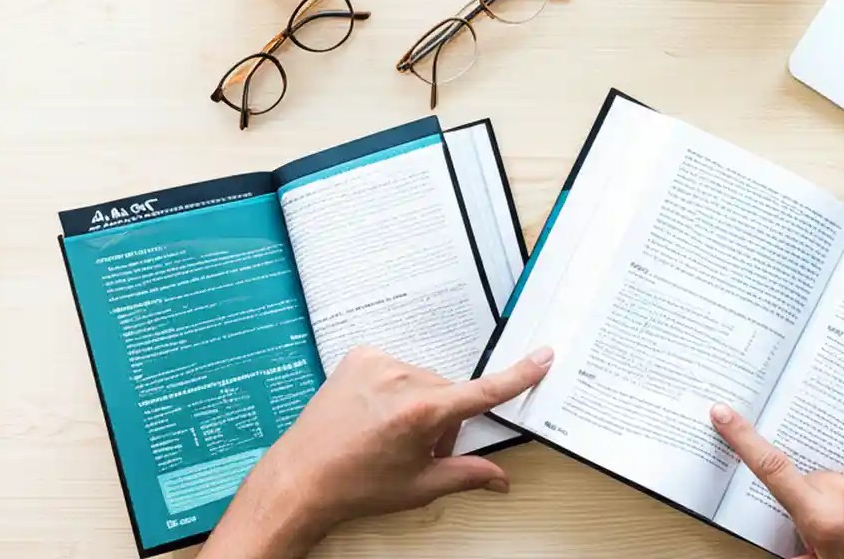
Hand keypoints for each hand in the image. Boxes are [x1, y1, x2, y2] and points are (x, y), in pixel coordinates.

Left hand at [199, 345, 552, 558]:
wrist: (301, 478)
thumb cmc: (355, 485)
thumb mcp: (420, 486)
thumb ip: (468, 475)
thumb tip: (500, 478)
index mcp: (421, 413)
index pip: (484, 392)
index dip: (519, 376)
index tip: (542, 356)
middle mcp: (401, 381)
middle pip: (449, 394)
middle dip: (443, 420)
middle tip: (416, 449)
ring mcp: (377, 365)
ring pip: (423, 380)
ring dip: (418, 403)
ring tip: (388, 433)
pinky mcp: (359, 357)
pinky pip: (395, 368)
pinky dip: (393, 388)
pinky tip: (374, 413)